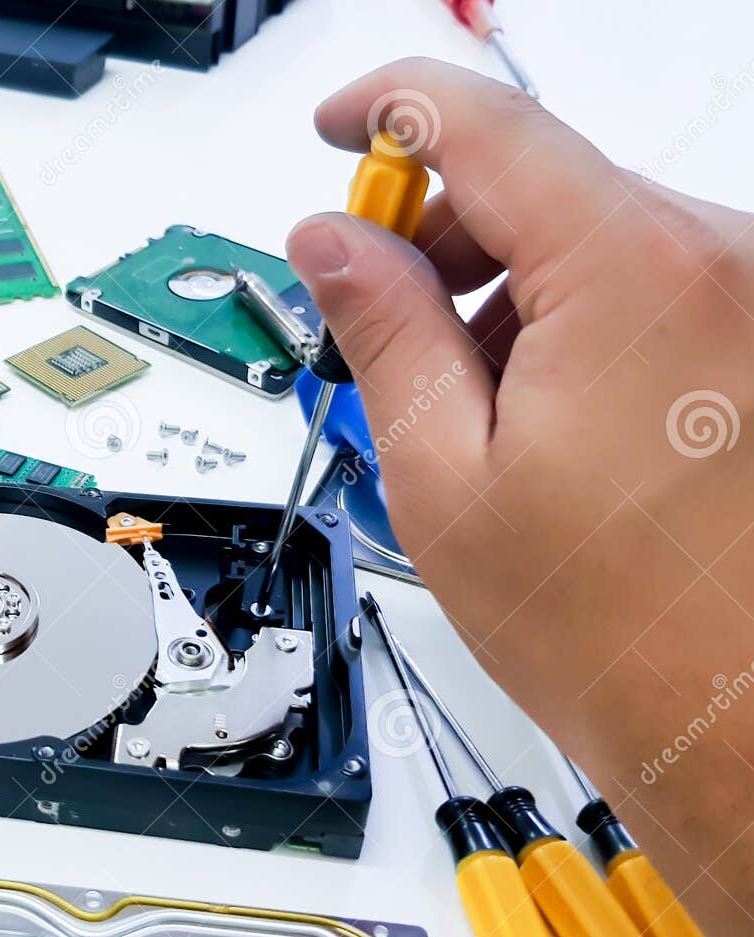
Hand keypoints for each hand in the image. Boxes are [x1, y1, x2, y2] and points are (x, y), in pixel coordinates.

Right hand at [287, 60, 753, 936]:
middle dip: (440, 239)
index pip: (482, 122)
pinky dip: (578, 325)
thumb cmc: (614, 627)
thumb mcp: (443, 475)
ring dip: (511, 297)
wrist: (740, 716)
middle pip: (539, 180)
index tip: (339, 131)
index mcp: (629, 275)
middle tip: (376, 323)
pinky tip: (545, 425)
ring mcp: (752, 302)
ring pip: (593, 239)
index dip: (387, 112)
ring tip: (475, 419)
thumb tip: (333, 244)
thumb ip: (381, 332)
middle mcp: (716, 264)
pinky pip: (650, 287)